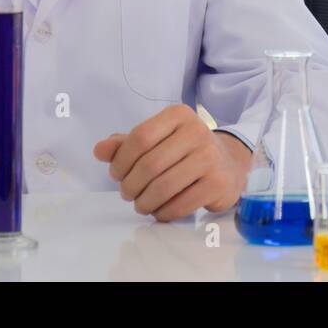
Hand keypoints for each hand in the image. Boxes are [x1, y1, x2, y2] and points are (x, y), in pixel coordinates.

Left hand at [93, 105, 250, 220]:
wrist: (228, 163)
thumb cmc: (184, 151)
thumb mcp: (157, 140)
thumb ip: (126, 144)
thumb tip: (99, 150)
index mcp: (178, 115)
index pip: (140, 137)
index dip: (121, 161)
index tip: (116, 174)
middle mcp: (197, 131)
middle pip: (150, 164)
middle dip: (130, 185)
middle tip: (127, 193)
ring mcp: (210, 157)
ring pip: (163, 186)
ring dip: (144, 202)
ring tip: (141, 204)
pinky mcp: (218, 183)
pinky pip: (180, 204)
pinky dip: (163, 212)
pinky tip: (160, 210)